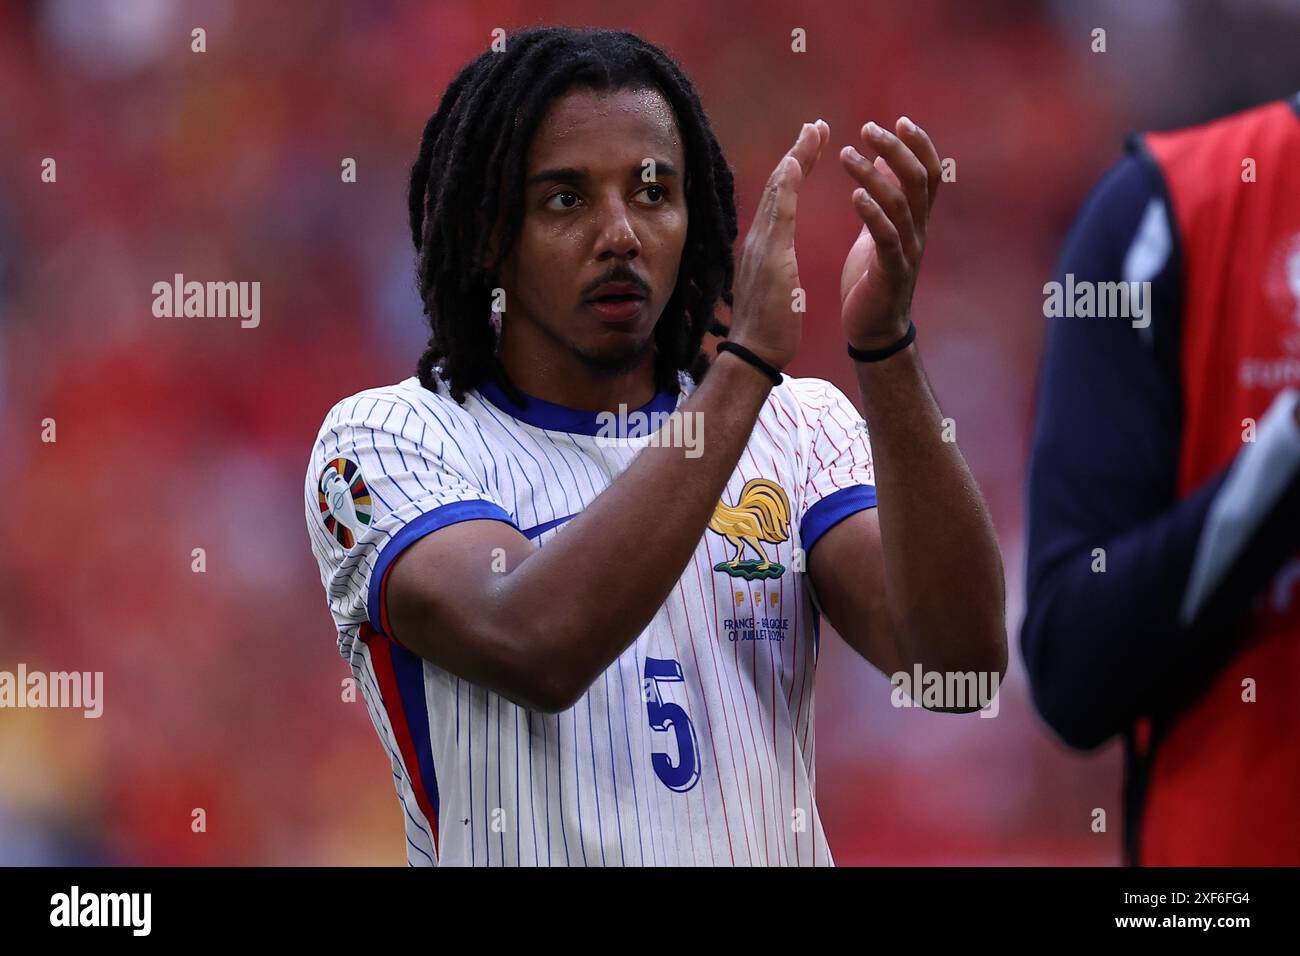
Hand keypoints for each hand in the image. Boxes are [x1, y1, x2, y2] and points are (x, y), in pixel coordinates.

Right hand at [728, 119, 828, 369]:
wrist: (754, 354)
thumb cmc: (767, 330)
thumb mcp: (776, 289)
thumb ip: (776, 269)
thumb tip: (777, 261)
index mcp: (764, 246)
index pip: (781, 199)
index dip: (796, 170)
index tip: (811, 147)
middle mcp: (758, 239)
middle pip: (779, 186)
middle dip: (798, 153)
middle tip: (816, 125)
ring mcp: (761, 246)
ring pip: (778, 191)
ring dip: (795, 158)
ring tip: (814, 131)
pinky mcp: (770, 257)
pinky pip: (779, 214)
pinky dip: (786, 185)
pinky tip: (796, 161)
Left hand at [838, 117, 940, 350]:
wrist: (873, 328)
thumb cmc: (872, 277)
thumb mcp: (880, 228)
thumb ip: (887, 194)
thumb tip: (884, 155)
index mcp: (916, 219)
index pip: (929, 172)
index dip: (919, 145)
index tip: (899, 120)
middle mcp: (918, 230)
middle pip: (919, 180)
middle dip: (896, 149)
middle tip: (868, 128)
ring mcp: (907, 251)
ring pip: (900, 203)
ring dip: (873, 175)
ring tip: (846, 156)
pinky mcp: (890, 270)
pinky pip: (886, 236)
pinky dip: (872, 213)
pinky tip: (854, 196)